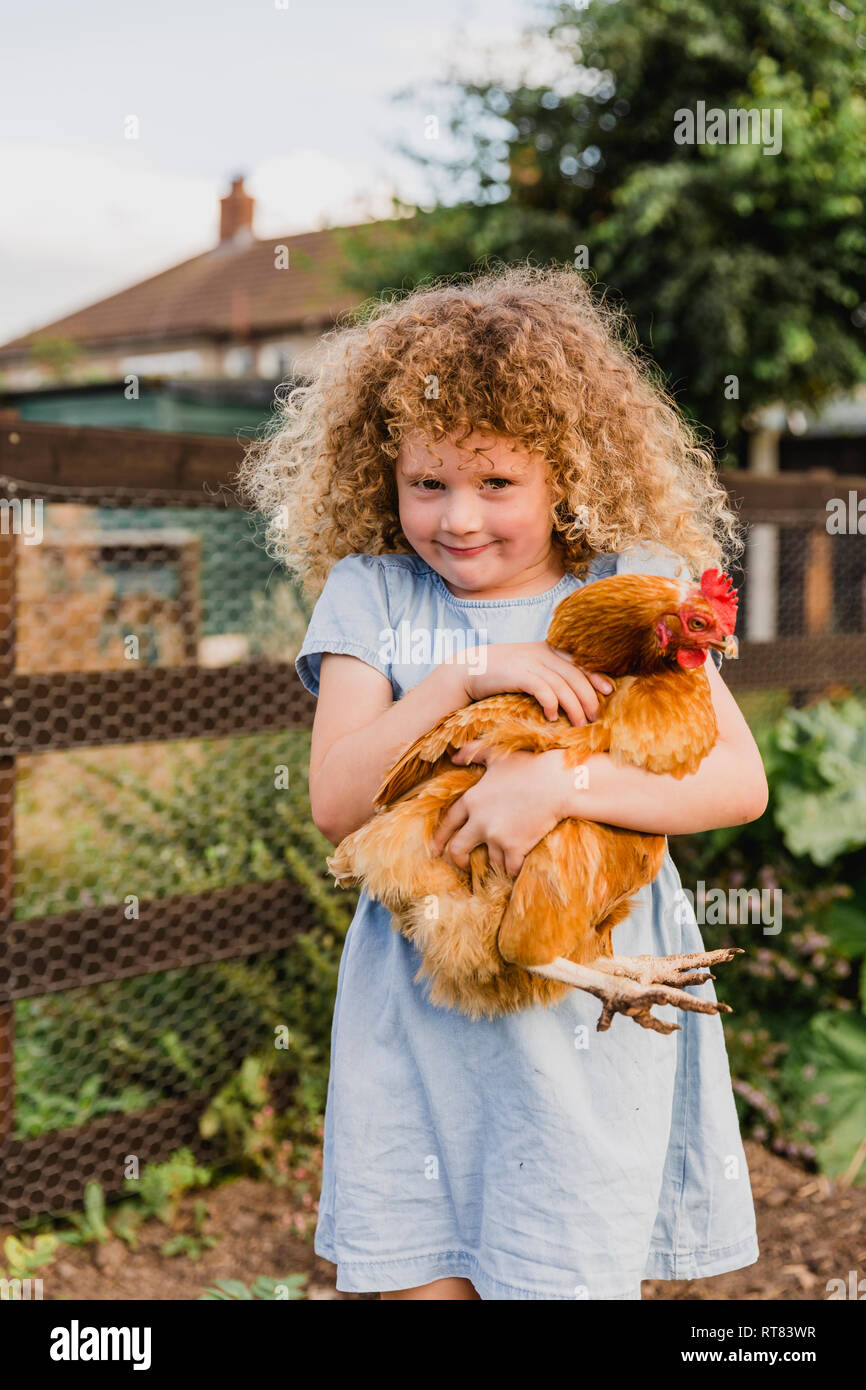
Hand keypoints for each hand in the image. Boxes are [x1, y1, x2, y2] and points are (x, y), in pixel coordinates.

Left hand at [430, 744, 567, 877]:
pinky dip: (512, 872)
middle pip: (458, 849)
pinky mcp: (516, 847)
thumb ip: (472, 752)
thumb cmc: (529, 764)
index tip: (437, 849)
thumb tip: (454, 757)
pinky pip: (509, 868)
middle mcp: (479, 821)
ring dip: (493, 864)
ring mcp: (497, 836)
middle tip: (462, 866)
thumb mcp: (496, 754)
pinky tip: (515, 872)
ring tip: (498, 867)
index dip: (440, 837)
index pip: (448, 822)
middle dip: (457, 860)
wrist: (557, 782)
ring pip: (488, 861)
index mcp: (472, 800)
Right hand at [448, 641, 612, 725]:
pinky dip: (551, 704)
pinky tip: (553, 717)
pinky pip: (543, 690)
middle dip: (588, 697)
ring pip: (563, 685)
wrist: (467, 669)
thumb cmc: (499, 673)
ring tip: (580, 723)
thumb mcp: (526, 666)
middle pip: (575, 675)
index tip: (609, 690)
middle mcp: (541, 653)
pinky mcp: (517, 674)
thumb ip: (546, 672)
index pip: (578, 660)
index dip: (596, 675)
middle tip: (595, 716)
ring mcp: (530, 662)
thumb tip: (566, 693)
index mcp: (546, 649)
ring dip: (574, 707)